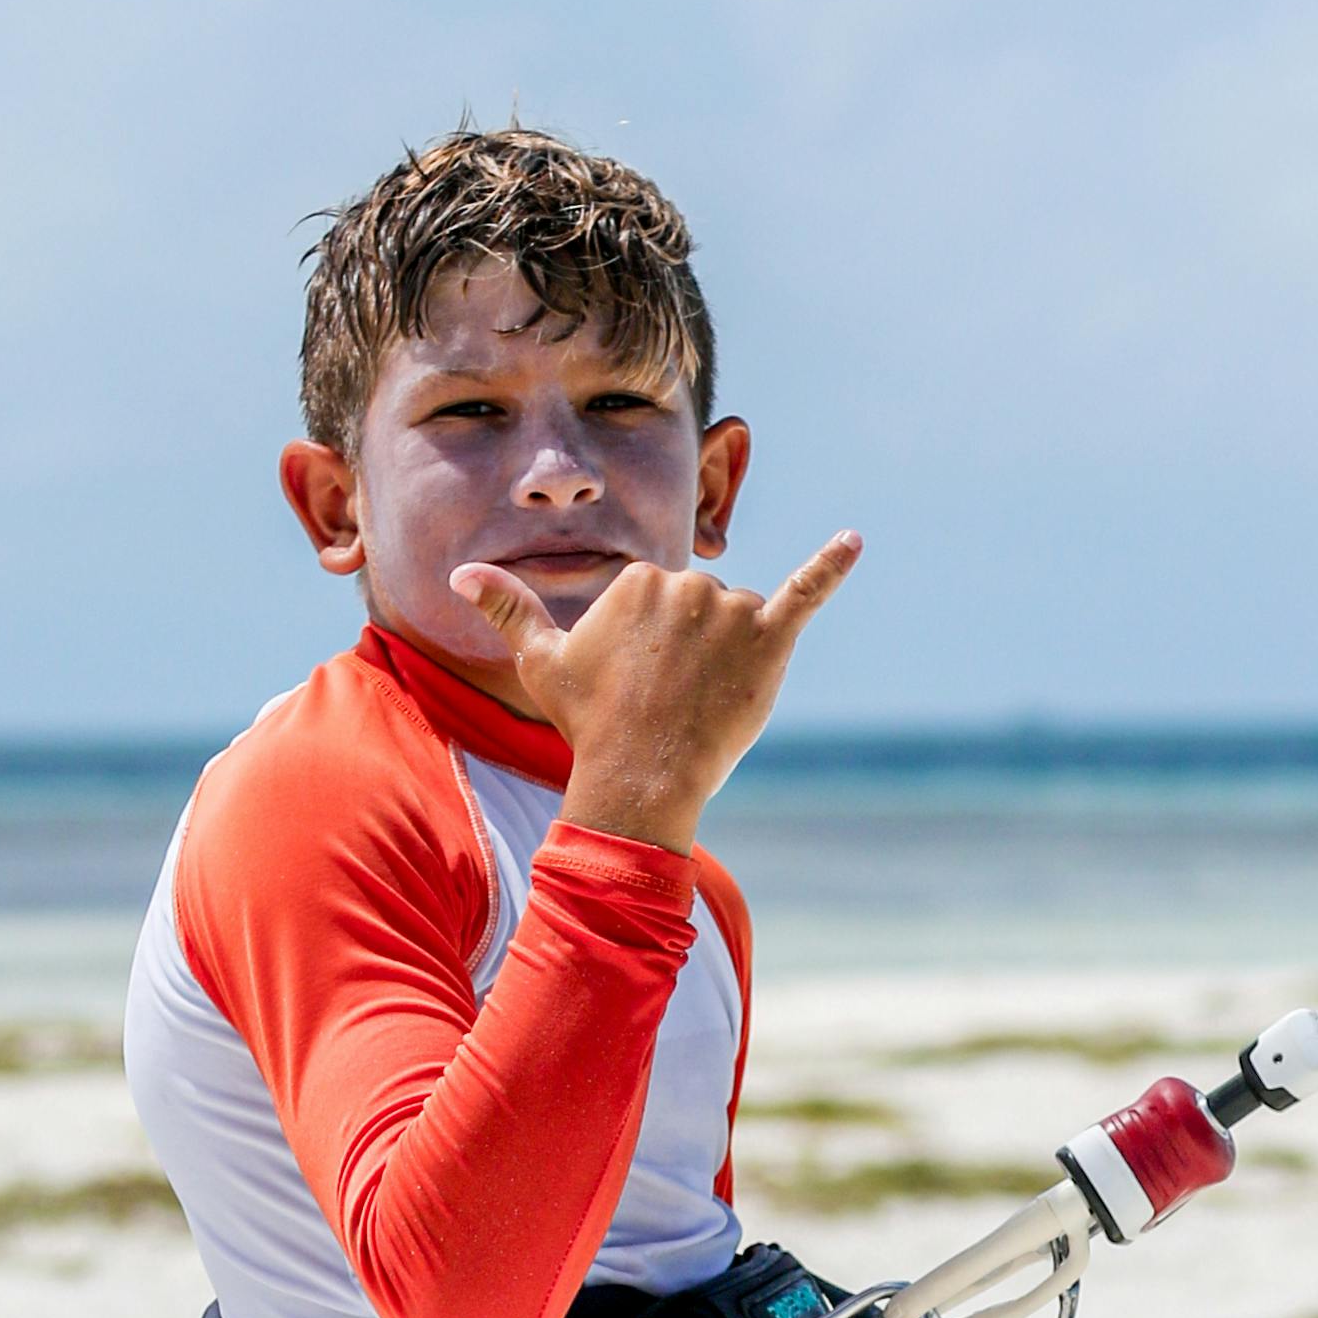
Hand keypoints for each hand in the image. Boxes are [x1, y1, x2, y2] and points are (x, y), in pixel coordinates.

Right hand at [447, 536, 861, 849]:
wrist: (639, 776)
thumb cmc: (589, 722)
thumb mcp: (542, 662)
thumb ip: (508, 609)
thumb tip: (461, 572)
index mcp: (640, 578)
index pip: (666, 601)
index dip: (658, 649)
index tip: (641, 685)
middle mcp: (687, 582)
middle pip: (707, 610)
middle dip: (696, 654)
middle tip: (670, 700)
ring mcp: (731, 609)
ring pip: (745, 624)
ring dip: (734, 660)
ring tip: (703, 702)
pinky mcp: (771, 639)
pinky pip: (807, 592)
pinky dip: (833, 566)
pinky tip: (856, 540)